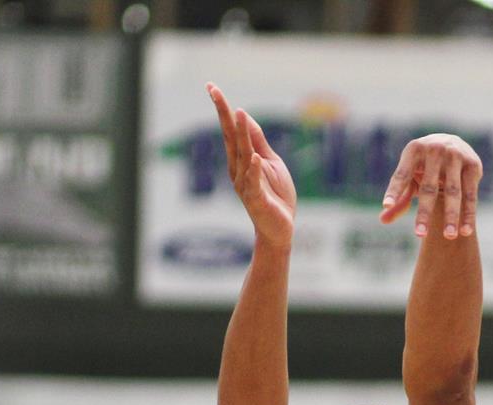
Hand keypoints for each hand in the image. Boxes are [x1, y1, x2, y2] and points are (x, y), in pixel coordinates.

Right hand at [207, 82, 295, 247]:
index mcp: (241, 159)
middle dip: (223, 114)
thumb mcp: (270, 162)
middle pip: (230, 138)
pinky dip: (255, 170)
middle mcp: (238, 169)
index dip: (222, 109)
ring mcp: (245, 184)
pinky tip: (255, 157)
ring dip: (240, 135)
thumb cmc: (275, 195)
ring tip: (238, 113)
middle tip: (214, 91)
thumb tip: (244, 116)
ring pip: (242, 156)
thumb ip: (258, 141)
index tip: (212, 88)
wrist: (280, 228)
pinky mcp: (256, 200)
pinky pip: (254, 183)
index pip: (229, 130)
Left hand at [379, 134, 482, 239]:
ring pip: (453, 192)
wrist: (453, 143)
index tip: (386, 206)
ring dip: (451, 216)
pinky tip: (465, 231)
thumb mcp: (411, 175)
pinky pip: (470, 194)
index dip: (394, 190)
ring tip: (449, 236)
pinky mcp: (473, 165)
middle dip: (424, 212)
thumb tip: (382, 220)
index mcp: (414, 150)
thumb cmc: (425, 165)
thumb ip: (400, 196)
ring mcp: (455, 156)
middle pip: (428, 187)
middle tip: (419, 235)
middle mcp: (435, 150)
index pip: (402, 174)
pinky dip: (468, 214)